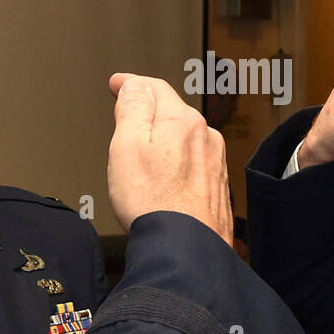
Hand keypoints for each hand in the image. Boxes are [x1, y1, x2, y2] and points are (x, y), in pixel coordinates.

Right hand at [107, 73, 232, 244]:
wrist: (185, 249)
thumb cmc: (154, 203)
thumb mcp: (128, 144)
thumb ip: (133, 107)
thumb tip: (134, 85)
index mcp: (184, 121)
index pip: (154, 87)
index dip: (131, 83)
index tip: (117, 84)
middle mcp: (206, 138)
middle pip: (172, 111)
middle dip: (148, 110)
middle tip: (125, 115)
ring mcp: (214, 164)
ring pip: (184, 137)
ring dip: (164, 136)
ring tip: (142, 152)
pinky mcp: (216, 187)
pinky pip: (193, 162)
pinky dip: (176, 160)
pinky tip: (164, 178)